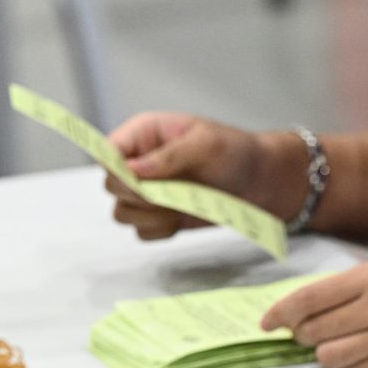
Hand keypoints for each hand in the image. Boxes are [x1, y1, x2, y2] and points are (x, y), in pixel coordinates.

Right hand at [104, 112, 304, 238]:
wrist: (260, 182)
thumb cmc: (236, 152)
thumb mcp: (206, 144)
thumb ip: (168, 156)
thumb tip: (132, 170)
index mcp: (145, 134)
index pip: (107, 151)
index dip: (115, 168)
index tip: (139, 180)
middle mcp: (140, 162)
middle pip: (110, 186)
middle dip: (138, 196)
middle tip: (171, 194)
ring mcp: (147, 192)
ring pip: (122, 213)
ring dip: (150, 216)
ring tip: (182, 205)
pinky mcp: (159, 216)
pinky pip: (142, 233)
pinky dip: (160, 231)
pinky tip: (182, 219)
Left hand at [261, 257, 367, 367]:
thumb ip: (353, 286)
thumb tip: (308, 308)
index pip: (309, 298)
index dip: (280, 313)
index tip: (265, 324)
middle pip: (313, 331)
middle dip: (304, 336)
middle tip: (312, 335)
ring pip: (329, 356)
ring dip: (325, 354)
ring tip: (342, 346)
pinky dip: (349, 367)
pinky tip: (363, 356)